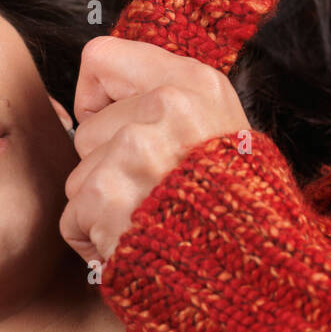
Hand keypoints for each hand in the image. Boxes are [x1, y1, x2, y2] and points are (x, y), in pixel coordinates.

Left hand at [59, 36, 249, 263]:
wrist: (257, 271)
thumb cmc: (235, 204)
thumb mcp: (219, 126)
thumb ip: (167, 102)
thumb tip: (102, 99)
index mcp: (193, 83)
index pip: (99, 60)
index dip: (101, 101)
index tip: (124, 127)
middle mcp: (165, 109)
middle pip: (86, 132)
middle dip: (108, 168)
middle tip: (156, 191)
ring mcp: (135, 152)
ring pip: (78, 179)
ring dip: (104, 209)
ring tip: (152, 219)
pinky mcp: (108, 199)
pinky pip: (73, 220)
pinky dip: (96, 241)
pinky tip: (135, 243)